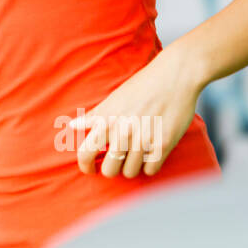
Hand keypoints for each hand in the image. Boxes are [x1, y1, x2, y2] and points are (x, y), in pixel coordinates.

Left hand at [67, 49, 201, 177]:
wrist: (175, 75)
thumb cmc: (143, 85)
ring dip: (132, 166)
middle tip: (118, 161)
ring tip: (136, 154)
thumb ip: (94, 115)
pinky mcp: (163, 144)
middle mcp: (123, 132)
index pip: (86, 154)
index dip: (85, 166)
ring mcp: (143, 139)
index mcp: (107, 120)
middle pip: (109, 170)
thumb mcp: (114, 98)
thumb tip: (72, 126)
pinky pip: (150, 170)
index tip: (90, 168)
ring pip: (130, 172)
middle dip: (112, 168)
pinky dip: (150, 166)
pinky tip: (151, 154)